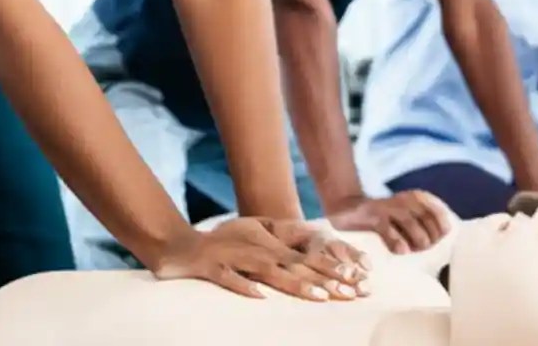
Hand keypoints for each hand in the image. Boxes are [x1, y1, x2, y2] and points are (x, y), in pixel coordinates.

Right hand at [151, 218, 369, 300]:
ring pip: (270, 272)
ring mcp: (235, 257)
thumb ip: (281, 250)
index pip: (308, 259)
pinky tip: (260, 297)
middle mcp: (257, 250)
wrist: (179, 245)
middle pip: (298, 267)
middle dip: (327, 280)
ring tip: (320, 297)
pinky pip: (228, 278)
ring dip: (296, 284)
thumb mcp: (254, 240)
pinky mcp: (212, 266)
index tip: (359, 282)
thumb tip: (311, 265)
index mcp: (270, 246)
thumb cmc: (220, 244)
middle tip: (353, 293)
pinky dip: (243, 286)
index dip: (334, 270)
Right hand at [327, 191, 452, 254]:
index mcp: (413, 199)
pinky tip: (401, 251)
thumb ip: (421, 227)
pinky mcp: (371, 216)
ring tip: (416, 251)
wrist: (348, 209)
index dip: (441, 223)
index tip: (442, 238)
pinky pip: (387, 228)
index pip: (435, 208)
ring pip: (408, 220)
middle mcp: (402, 200)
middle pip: (424, 215)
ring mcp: (386, 207)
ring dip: (416, 237)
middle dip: (429, 234)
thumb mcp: (404, 220)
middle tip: (426, 250)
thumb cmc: (383, 220)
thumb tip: (440, 242)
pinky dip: (396, 240)